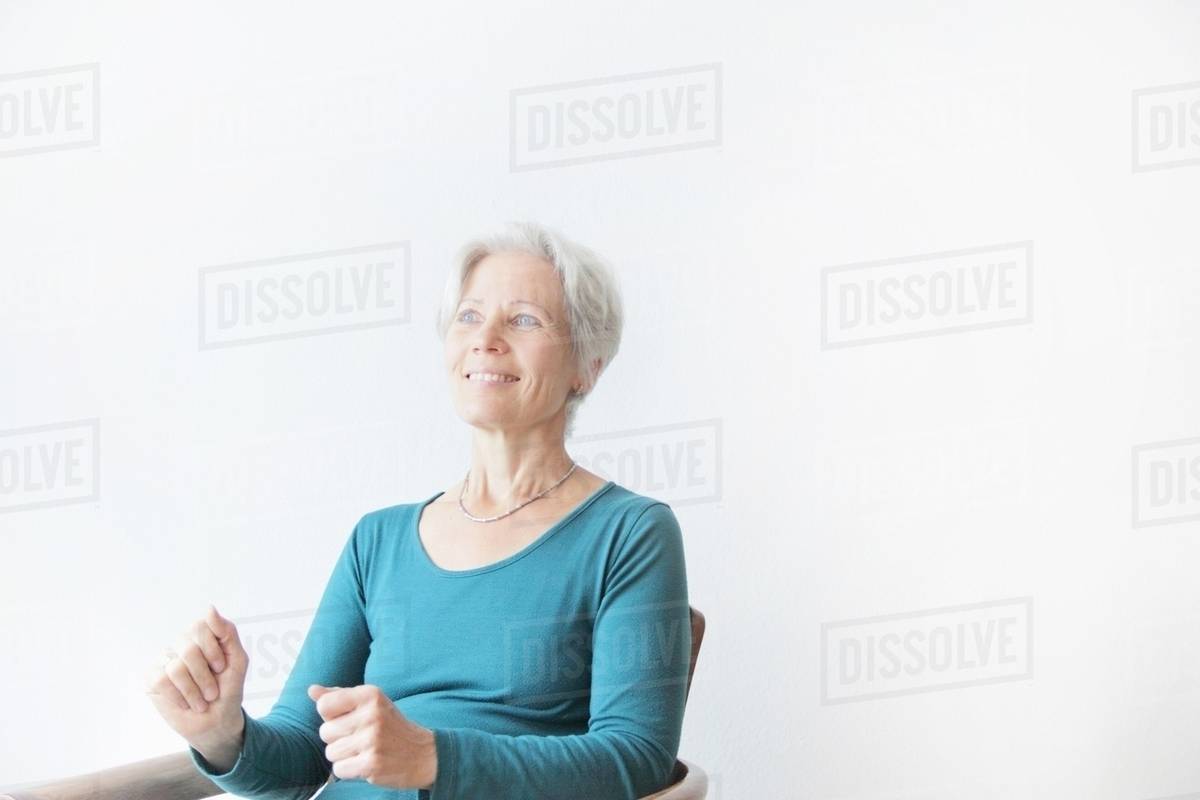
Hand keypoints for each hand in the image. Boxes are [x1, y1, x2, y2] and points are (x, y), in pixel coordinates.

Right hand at [144, 605, 247, 754]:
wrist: (217, 720)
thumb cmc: (228, 688)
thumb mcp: (237, 660)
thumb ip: (227, 632)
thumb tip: (209, 608)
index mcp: (202, 637)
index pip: (200, 626)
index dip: (212, 649)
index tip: (221, 667)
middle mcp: (181, 645)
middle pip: (188, 649)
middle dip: (205, 676)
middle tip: (213, 691)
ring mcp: (165, 661)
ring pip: (176, 668)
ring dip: (194, 691)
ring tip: (202, 701)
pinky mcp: (151, 679)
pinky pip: (161, 681)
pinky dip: (179, 696)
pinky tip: (186, 703)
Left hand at [308, 684, 436, 789]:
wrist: (425, 754)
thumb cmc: (392, 726)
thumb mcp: (371, 703)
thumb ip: (340, 696)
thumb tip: (311, 690)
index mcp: (370, 695)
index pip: (324, 705)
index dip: (331, 716)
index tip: (348, 719)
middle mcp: (371, 714)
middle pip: (325, 732)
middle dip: (338, 738)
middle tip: (360, 738)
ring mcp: (372, 740)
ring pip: (331, 752)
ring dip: (344, 755)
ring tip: (364, 750)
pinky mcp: (371, 763)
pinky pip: (339, 769)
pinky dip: (349, 770)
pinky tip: (366, 763)